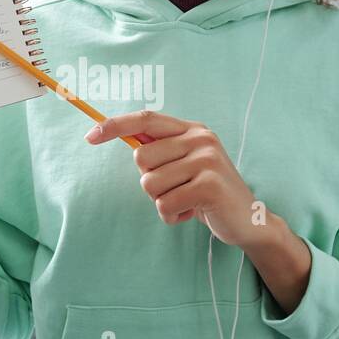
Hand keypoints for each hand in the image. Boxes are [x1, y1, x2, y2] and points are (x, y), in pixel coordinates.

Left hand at [84, 109, 260, 247]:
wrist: (248, 219)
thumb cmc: (207, 192)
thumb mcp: (185, 165)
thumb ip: (160, 151)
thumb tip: (115, 136)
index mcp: (192, 130)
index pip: (146, 119)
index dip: (115, 126)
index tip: (90, 136)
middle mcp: (200, 139)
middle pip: (141, 158)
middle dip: (150, 182)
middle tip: (177, 189)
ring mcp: (207, 161)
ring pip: (150, 185)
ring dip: (163, 202)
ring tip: (186, 201)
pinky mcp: (209, 186)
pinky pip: (165, 205)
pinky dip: (172, 216)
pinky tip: (192, 213)